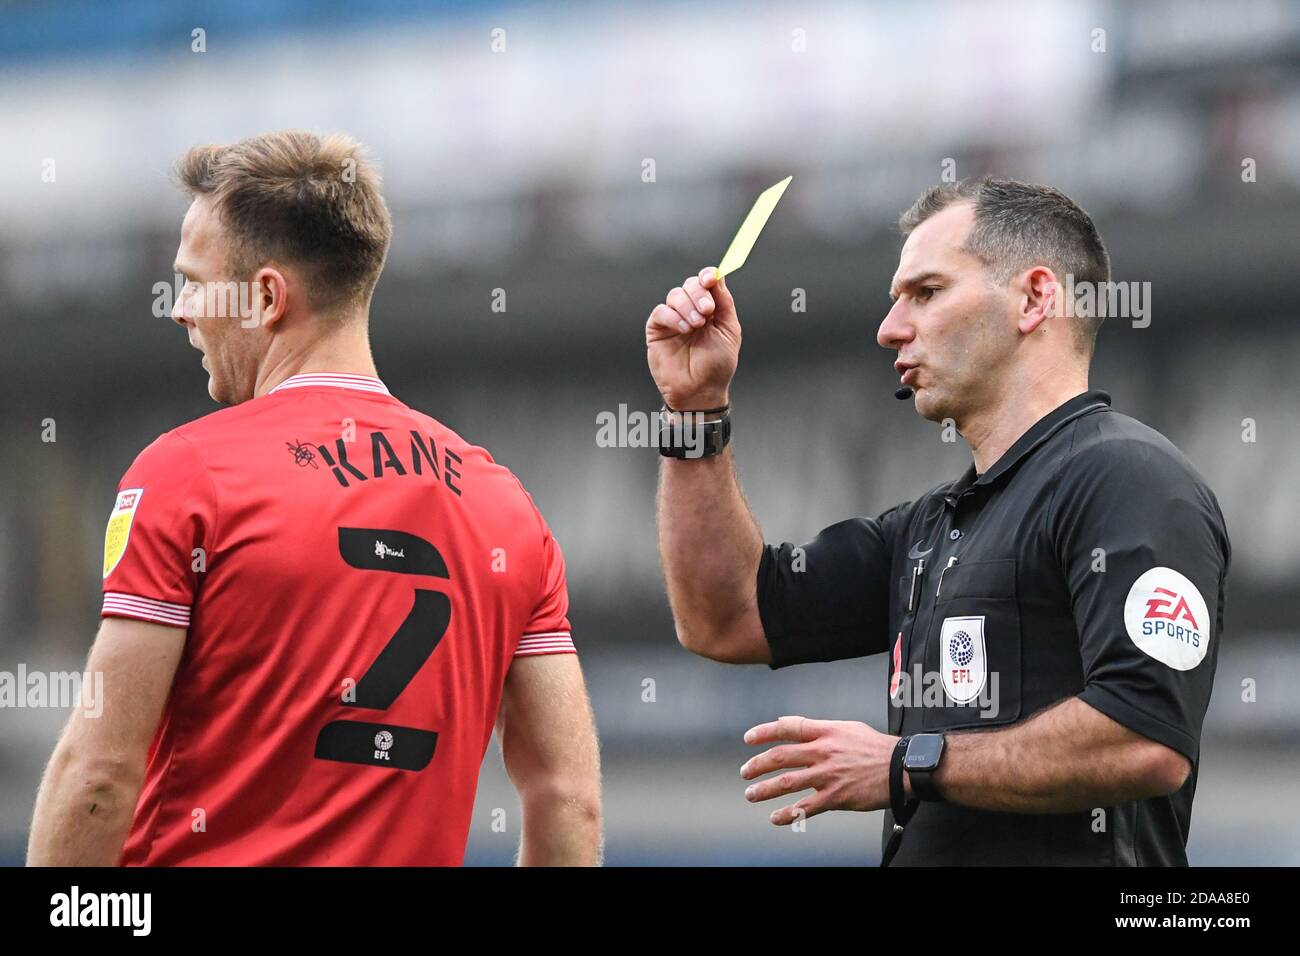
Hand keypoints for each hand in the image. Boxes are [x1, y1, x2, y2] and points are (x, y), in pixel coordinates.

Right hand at [645, 266, 740, 410]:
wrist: (701, 389)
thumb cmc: (717, 364)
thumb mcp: (729, 330)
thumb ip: (724, 302)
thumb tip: (718, 276)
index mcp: (710, 308)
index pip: (706, 282)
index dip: (707, 276)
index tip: (710, 278)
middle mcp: (691, 310)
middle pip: (690, 284)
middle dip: (698, 293)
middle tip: (707, 310)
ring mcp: (673, 319)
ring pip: (675, 295)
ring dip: (687, 306)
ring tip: (696, 325)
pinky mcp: (657, 329)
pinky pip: (661, 312)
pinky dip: (673, 316)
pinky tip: (684, 329)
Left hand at [740, 715, 899, 824]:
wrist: (902, 768)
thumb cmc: (876, 747)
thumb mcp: (847, 727)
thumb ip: (820, 728)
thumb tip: (794, 726)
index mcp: (826, 731)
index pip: (788, 727)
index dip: (764, 732)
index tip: (748, 739)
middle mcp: (823, 751)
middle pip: (781, 756)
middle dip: (758, 765)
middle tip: (745, 772)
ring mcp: (828, 775)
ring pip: (787, 782)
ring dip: (765, 789)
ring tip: (751, 794)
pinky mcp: (836, 797)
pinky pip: (806, 807)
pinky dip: (788, 814)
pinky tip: (775, 818)